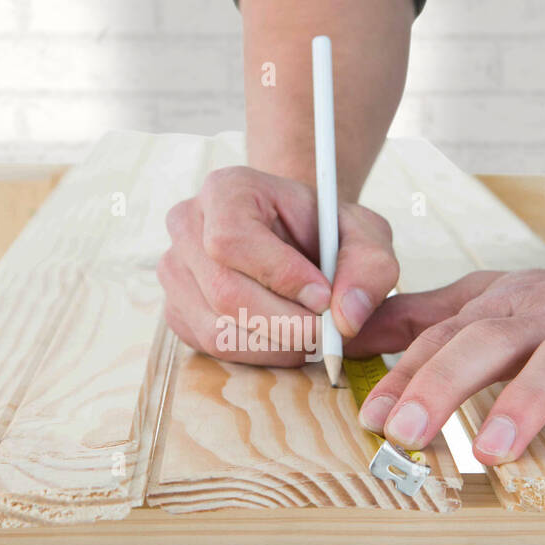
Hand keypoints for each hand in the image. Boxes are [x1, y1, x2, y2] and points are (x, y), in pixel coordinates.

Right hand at [158, 166, 398, 364]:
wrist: (295, 239)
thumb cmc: (325, 232)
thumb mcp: (363, 235)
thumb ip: (370, 268)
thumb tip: (347, 317)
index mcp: (225, 190)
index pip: (232, 240)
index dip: (280, 276)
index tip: (324, 299)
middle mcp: (187, 226)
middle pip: (223, 291)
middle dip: (284, 324)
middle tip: (327, 335)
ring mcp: (174, 271)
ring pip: (217, 328)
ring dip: (275, 346)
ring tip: (312, 336)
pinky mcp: (177, 310)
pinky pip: (212, 347)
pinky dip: (257, 354)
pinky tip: (285, 339)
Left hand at [348, 243, 544, 463]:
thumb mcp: (498, 301)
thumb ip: (428, 319)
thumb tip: (353, 335)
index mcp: (507, 309)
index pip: (445, 339)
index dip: (405, 376)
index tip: (370, 419)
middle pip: (490, 343)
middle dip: (443, 384)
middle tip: (404, 433)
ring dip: (528, 402)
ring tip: (493, 450)